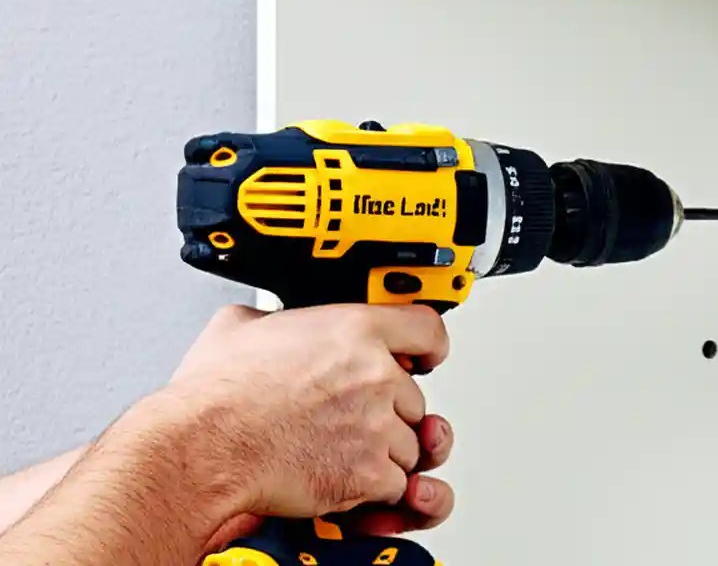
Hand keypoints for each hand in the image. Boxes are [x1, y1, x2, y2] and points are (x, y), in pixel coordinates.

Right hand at [167, 304, 455, 532]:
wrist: (203, 449)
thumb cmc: (215, 398)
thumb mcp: (240, 327)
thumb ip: (274, 318)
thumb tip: (271, 319)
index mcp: (354, 330)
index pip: (427, 329)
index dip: (428, 347)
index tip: (426, 357)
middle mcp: (374, 374)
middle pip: (415, 397)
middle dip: (388, 411)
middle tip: (348, 418)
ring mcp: (375, 424)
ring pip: (409, 443)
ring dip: (382, 451)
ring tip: (336, 447)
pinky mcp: (368, 471)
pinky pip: (394, 483)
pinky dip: (371, 486)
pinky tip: (337, 472)